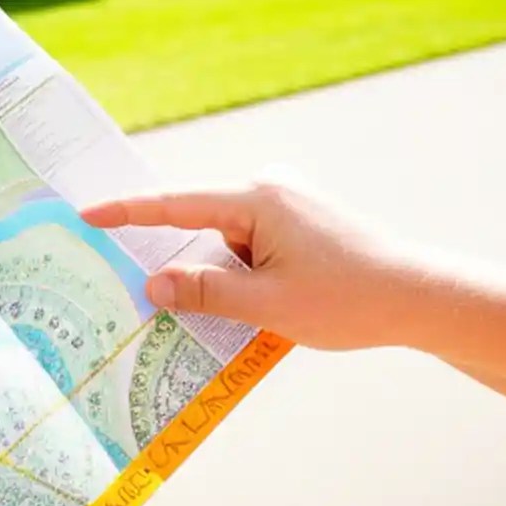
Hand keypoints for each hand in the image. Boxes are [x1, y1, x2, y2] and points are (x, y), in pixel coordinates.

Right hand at [82, 178, 426, 350]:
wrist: (417, 296)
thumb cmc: (347, 298)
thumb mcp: (267, 304)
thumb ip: (204, 291)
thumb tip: (155, 282)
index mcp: (258, 198)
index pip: (177, 203)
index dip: (128, 212)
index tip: (88, 214)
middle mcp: (270, 189)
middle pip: (203, 226)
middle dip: (188, 264)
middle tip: (165, 300)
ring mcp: (288, 203)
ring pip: (229, 242)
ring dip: (224, 276)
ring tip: (245, 316)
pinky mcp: (300, 221)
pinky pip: (252, 246)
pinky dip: (244, 274)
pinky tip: (257, 307)